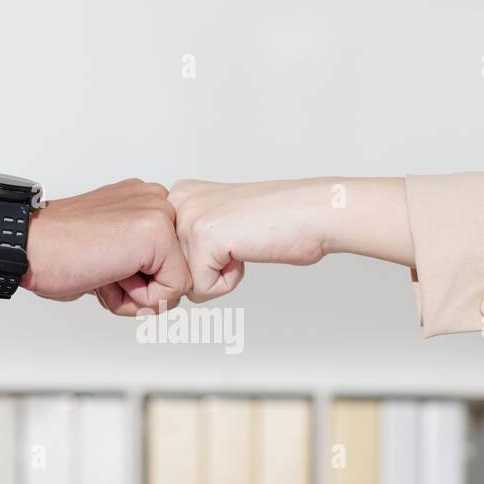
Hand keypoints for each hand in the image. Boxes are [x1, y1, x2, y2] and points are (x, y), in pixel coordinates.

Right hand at [0, 179, 190, 314]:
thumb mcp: (109, 250)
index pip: (169, 262)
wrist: (26, 245)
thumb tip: (163, 292)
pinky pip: (172, 291)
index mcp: (144, 202)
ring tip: (102, 273)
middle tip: (100, 272)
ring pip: (175, 284)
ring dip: (137, 296)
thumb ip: (139, 260)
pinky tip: (108, 277)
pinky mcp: (157, 233)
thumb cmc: (56, 252)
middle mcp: (155, 200)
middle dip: (141, 290)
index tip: (101, 266)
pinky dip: (139, 300)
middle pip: (175, 273)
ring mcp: (159, 213)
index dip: (137, 282)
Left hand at [169, 177, 412, 301]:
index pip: (168, 255)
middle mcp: (178, 200)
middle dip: (209, 270)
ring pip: (186, 282)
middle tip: (240, 241)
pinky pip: (202, 289)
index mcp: (180, 194)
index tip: (231, 237)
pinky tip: (247, 251)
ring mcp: (188, 218)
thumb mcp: (221, 221)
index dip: (204, 260)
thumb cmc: (280, 222)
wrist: (315, 212)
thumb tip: (170, 276)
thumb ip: (192, 237)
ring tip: (244, 244)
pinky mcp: (202, 238)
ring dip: (219, 276)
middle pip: (174, 269)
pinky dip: (229, 282)